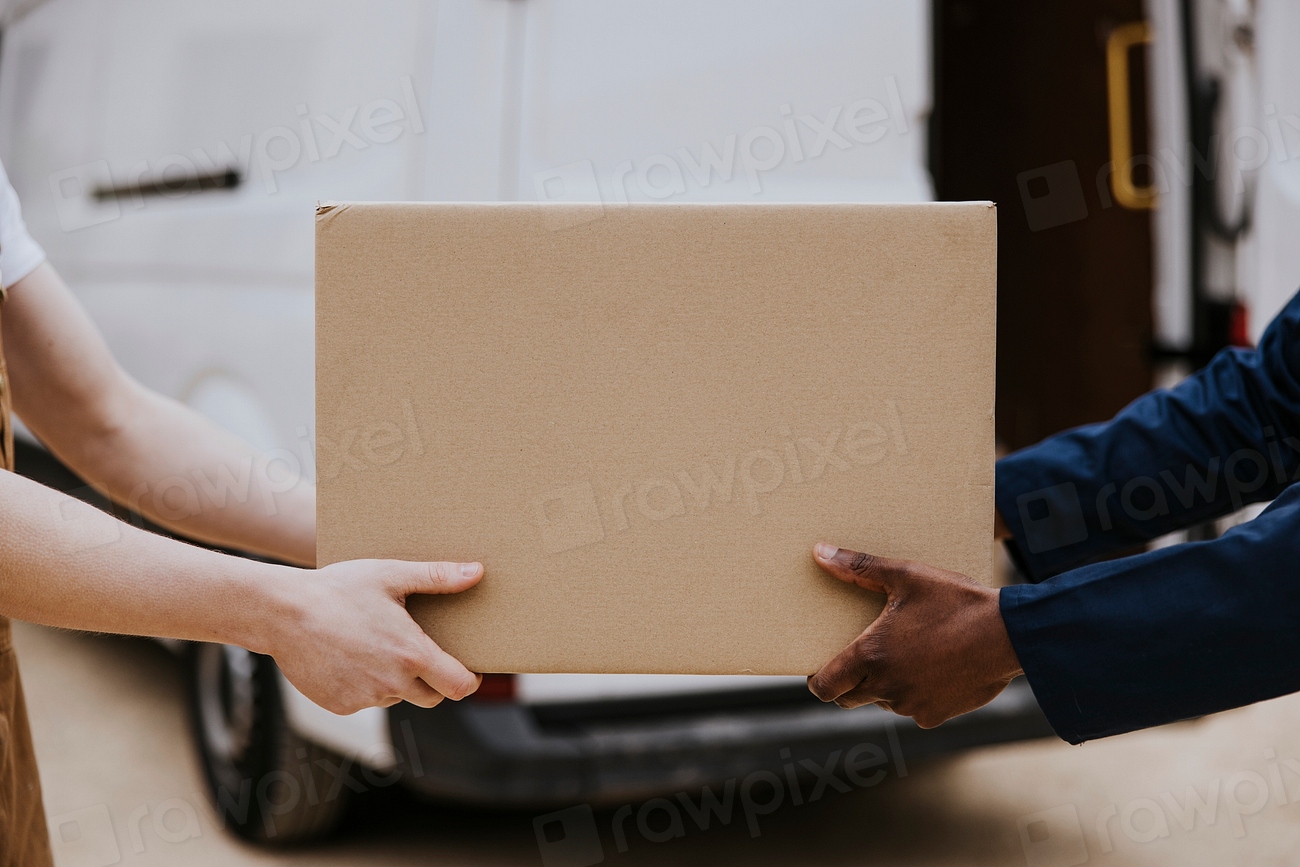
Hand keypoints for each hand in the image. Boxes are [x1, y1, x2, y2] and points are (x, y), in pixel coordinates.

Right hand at [260, 559, 484, 714]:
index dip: (470, 680)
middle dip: (434, 679)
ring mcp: (364, 698)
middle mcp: (391, 684)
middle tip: (420, 652)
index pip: (459, 686)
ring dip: (396, 680)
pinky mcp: (340, 705)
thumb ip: (437, 576)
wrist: (282, 612)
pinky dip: (365, 684)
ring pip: (396, 697)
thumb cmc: (338, 588)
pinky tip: (351, 655)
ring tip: (377, 645)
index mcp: (411, 654)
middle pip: (432, 697)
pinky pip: (365, 699)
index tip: (469, 670)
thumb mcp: (390, 575)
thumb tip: (477, 573)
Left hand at [807, 543, 1022, 727]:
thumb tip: (819, 552)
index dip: (818, 680)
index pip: (825, 686)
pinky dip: (914, 694)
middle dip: (849, 682)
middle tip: (863, 656)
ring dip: (884, 686)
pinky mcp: (935, 715)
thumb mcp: (906, 576)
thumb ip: (859, 567)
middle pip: (848, 698)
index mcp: (871, 655)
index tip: (822, 669)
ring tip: (904, 655)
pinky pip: (913, 709)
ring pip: (881, 702)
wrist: (1008, 634)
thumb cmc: (955, 601)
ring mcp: (911, 705)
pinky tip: (931, 668)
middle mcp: (886, 688)